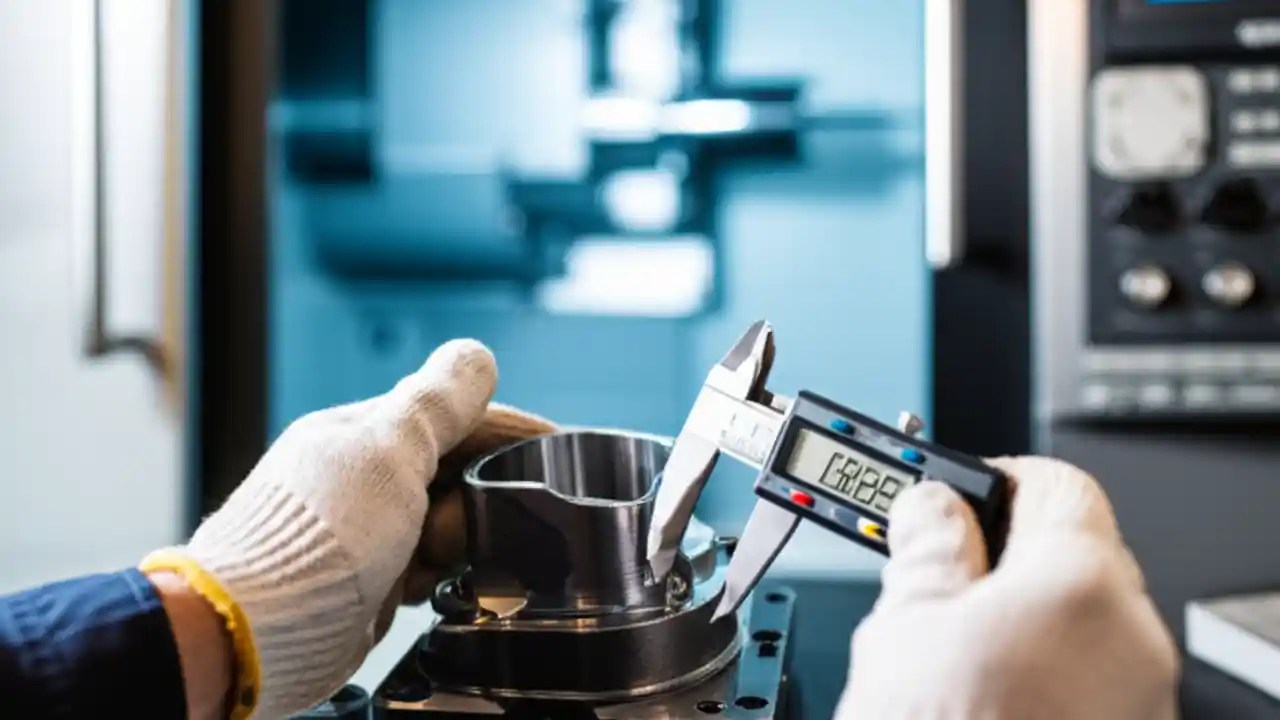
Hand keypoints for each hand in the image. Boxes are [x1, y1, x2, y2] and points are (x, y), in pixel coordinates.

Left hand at [143, 340, 554, 718]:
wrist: (261, 631)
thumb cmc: (317, 539)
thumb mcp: (389, 452)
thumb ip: (438, 403)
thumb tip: (476, 355)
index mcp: (363, 432)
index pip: (455, 416)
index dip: (511, 431)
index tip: (560, 448)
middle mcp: (362, 477)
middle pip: (457, 472)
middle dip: (481, 498)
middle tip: (481, 525)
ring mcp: (364, 532)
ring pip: (447, 525)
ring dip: (460, 543)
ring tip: (441, 564)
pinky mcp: (367, 582)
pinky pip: (428, 570)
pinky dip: (441, 577)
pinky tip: (436, 589)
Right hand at [835, 456, 1179, 719]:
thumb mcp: (903, 629)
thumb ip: (925, 546)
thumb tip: (929, 505)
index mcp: (1082, 582)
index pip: (1054, 482)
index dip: (989, 478)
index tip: (946, 494)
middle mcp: (1134, 638)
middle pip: (1067, 554)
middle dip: (994, 558)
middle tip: (926, 577)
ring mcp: (1141, 701)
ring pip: (1073, 625)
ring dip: (1011, 622)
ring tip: (938, 655)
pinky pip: (1084, 684)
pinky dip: (1034, 677)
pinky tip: (974, 705)